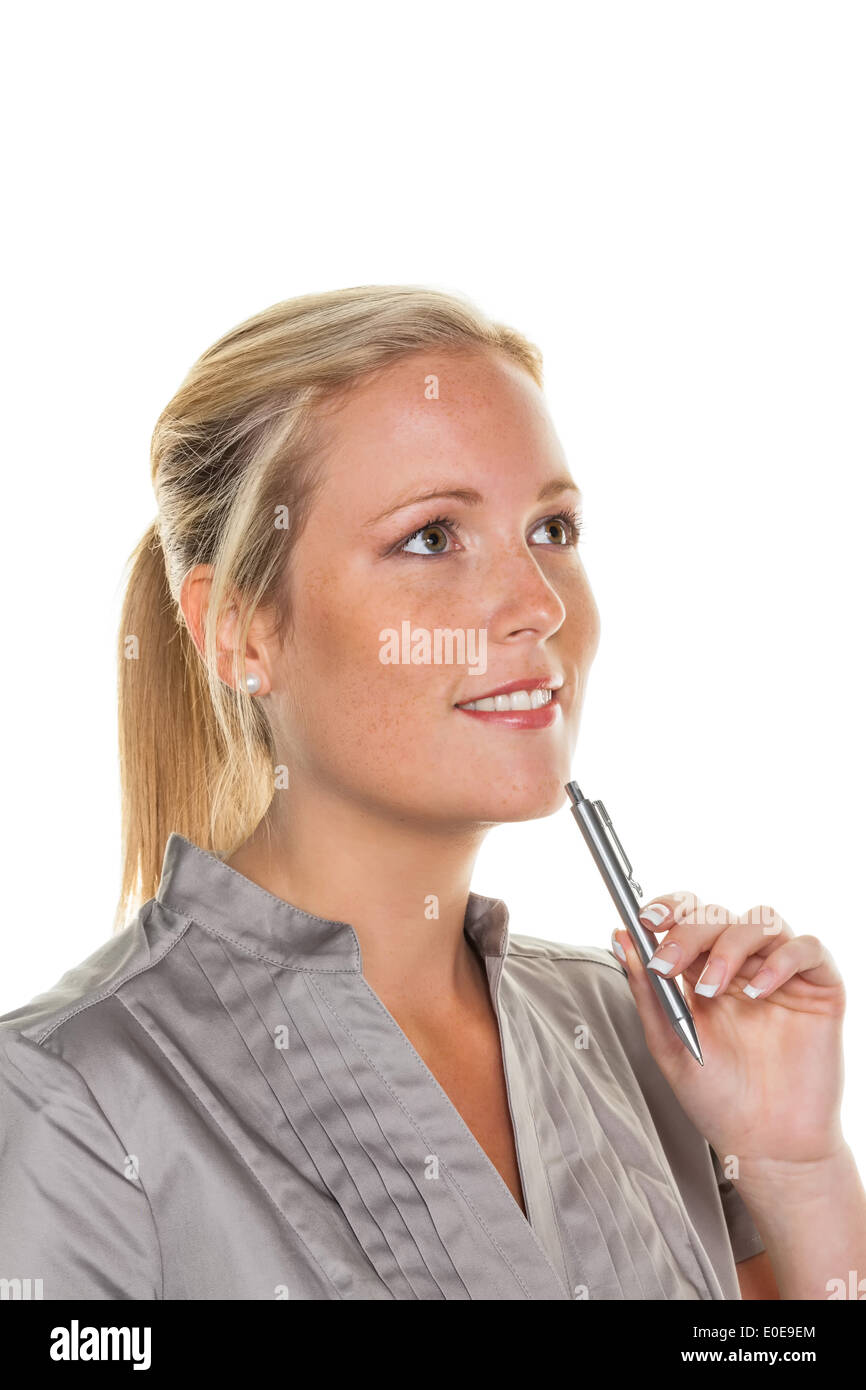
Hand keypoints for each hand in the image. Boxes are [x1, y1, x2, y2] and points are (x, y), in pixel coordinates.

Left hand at [612, 894, 846, 1170]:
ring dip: (730, 945)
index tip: (645, 919)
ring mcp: (781, 973)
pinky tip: (760, 993)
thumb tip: (620, 937)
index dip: (668, 907)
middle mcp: (742, 965)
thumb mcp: (669, 1045)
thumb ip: (648, 991)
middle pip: (718, 915)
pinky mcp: (819, 987)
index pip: (688, 916)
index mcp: (702, 971)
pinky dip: (783, 959)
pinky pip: (808, 947)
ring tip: (713, 988)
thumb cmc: (719, 1099)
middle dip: (688, 932)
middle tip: (668, 963)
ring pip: (761, 920)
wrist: (767, 1145)